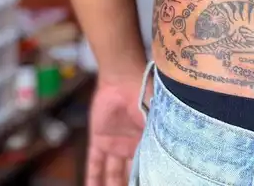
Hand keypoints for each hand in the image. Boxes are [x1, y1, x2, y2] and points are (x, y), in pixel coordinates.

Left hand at [87, 67, 149, 185]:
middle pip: (131, 174)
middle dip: (129, 184)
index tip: (149, 184)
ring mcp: (115, 143)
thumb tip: (162, 164)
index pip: (148, 166)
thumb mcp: (156, 118)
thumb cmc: (146, 93)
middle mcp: (133, 145)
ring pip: (112, 173)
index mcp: (149, 140)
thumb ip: (157, 140)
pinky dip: (92, 177)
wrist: (122, 77)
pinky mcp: (99, 140)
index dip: (148, 177)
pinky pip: (95, 163)